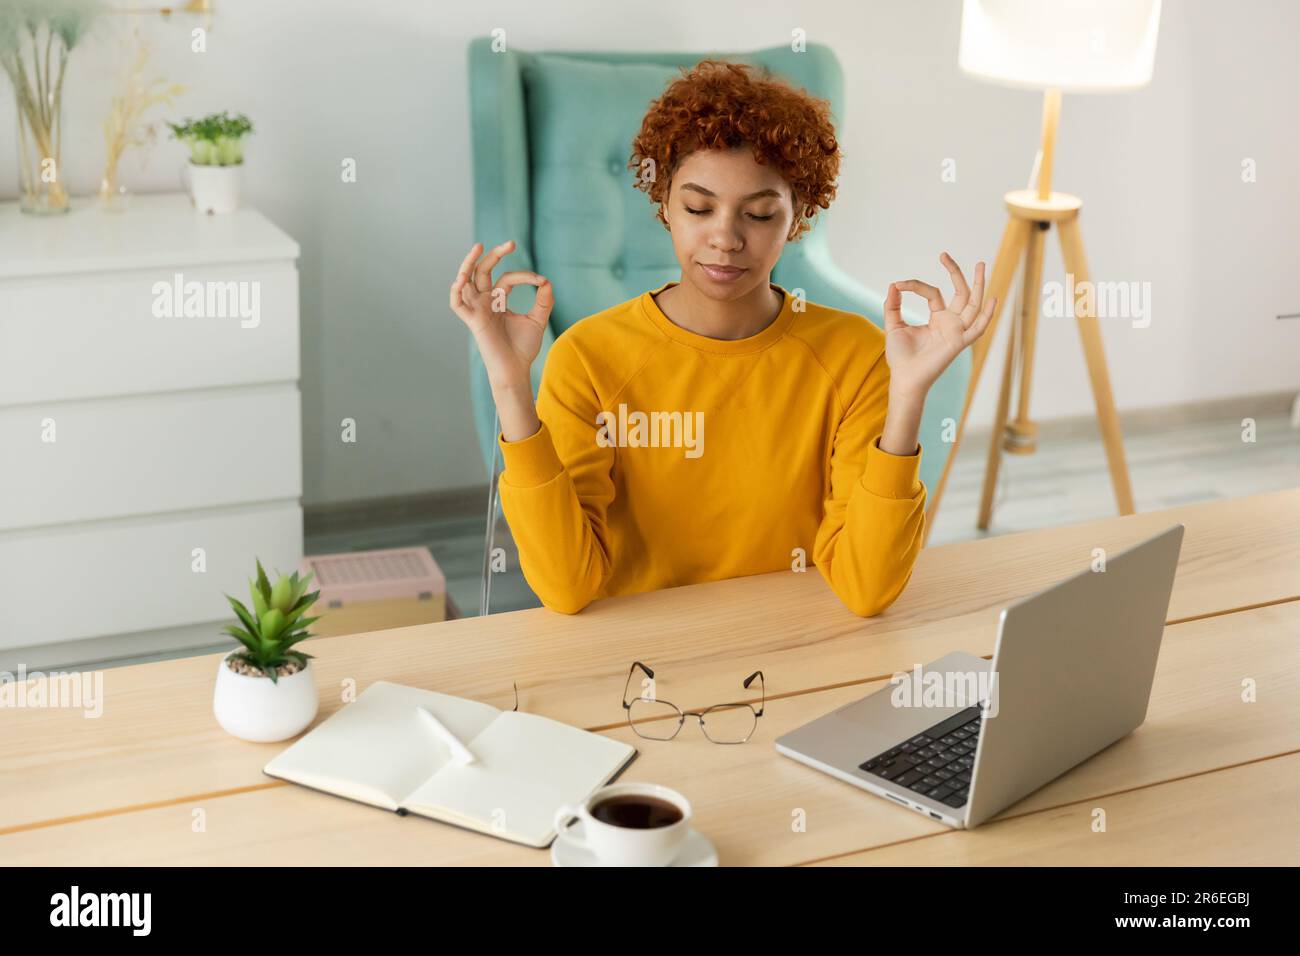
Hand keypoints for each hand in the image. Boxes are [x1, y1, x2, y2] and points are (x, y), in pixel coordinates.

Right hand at [449, 240, 553, 391]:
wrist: (517, 369)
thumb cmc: (523, 348)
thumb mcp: (537, 320)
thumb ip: (543, 301)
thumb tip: (547, 281)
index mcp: (498, 300)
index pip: (507, 278)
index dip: (525, 276)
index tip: (541, 281)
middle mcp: (484, 302)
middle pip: (483, 272)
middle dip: (494, 256)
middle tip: (511, 243)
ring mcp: (477, 310)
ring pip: (465, 281)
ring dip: (468, 264)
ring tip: (478, 247)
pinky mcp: (473, 321)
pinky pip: (457, 304)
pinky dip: (456, 292)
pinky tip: (461, 279)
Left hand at [884, 252, 996, 400]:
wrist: (903, 377)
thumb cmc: (900, 356)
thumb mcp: (893, 325)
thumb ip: (893, 306)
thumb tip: (893, 285)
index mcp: (937, 318)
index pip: (933, 293)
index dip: (916, 285)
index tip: (899, 284)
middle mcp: (951, 322)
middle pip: (961, 293)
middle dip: (956, 273)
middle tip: (945, 255)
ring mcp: (957, 331)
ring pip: (973, 304)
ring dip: (979, 285)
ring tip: (981, 265)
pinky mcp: (959, 342)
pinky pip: (977, 329)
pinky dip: (986, 316)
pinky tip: (992, 299)